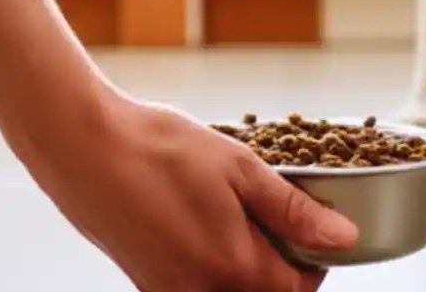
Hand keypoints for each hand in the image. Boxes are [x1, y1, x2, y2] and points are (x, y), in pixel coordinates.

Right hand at [21, 95, 358, 290]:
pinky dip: (209, 267)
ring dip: (243, 269)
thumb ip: (293, 211)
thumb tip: (345, 237)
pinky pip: (194, 288)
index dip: (314, 262)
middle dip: (279, 269)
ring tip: (235, 218)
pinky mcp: (145, 284)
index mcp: (234, 267)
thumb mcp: (238, 167)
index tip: (310, 229)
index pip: (298, 290)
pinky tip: (198, 224)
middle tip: (276, 222)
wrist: (81, 147)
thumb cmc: (156, 149)